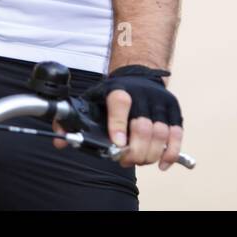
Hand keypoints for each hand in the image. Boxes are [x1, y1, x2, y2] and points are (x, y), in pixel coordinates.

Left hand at [53, 65, 183, 170]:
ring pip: (160, 133)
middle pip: (143, 126)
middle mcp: (142, 94)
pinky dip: (170, 152)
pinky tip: (161, 163)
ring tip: (139, 161)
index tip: (117, 145)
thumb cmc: (112, 93)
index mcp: (118, 89)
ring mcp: (159, 102)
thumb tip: (60, 142)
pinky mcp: (173, 110)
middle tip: (124, 160)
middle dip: (134, 151)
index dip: (118, 125)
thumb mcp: (92, 98)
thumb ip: (75, 119)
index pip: (120, 103)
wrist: (138, 73)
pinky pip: (176, 134)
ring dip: (149, 154)